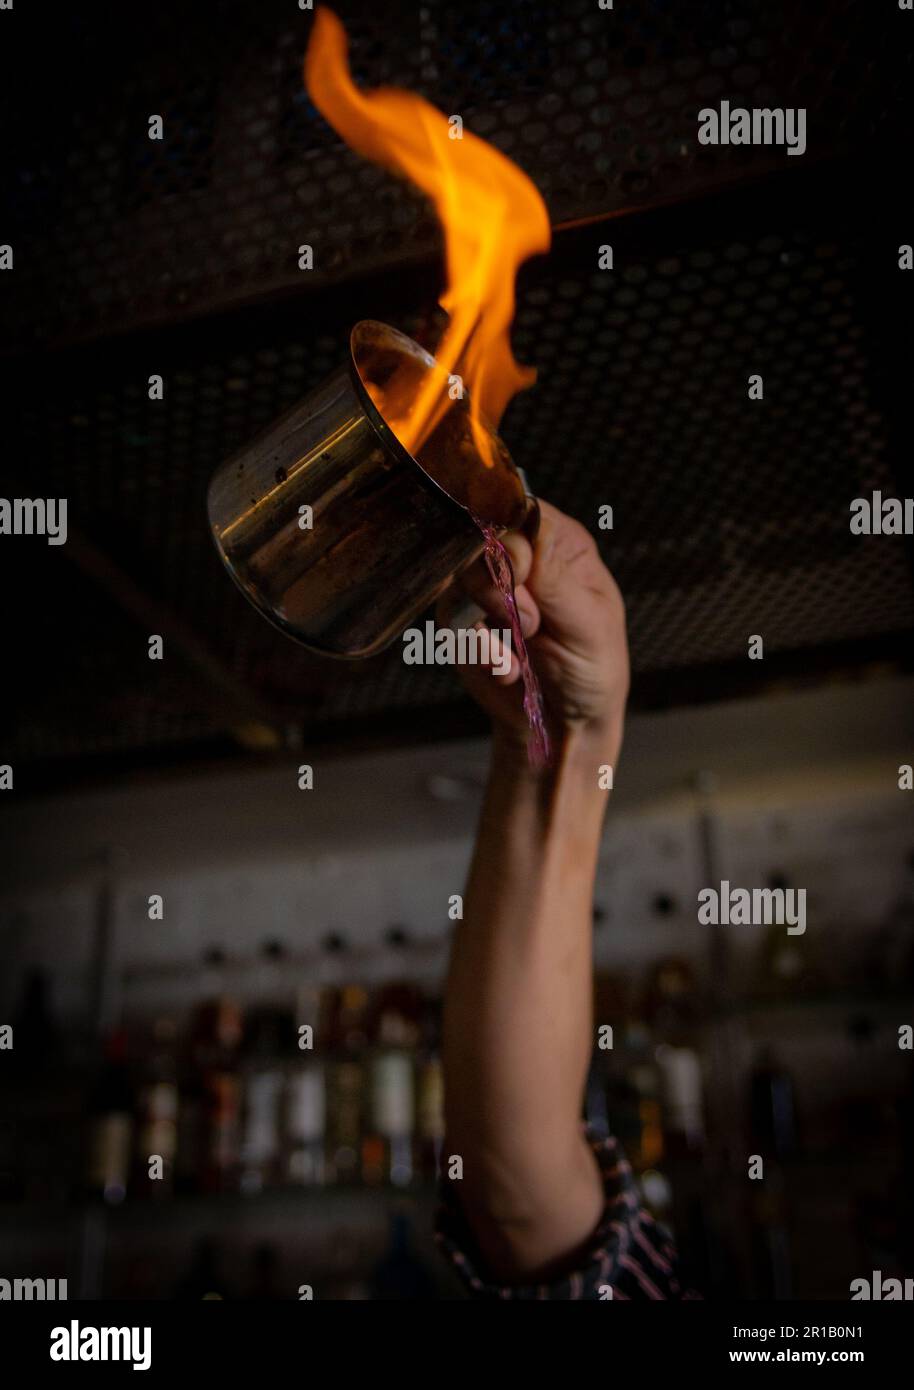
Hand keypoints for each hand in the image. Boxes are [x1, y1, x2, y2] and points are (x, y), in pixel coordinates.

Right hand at [437, 499, 629, 760]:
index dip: (512, 540)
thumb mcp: (588, 624)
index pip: (519, 510)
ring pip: (460, 577)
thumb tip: (527, 530)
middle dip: (499, 587)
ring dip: (488, 619)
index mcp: (559, 544)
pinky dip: (477, 649)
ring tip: (520, 649)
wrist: (564, 722)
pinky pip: (449, 620)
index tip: (525, 578)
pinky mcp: (462, 621)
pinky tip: (507, 667)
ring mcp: (486, 588)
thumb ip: (555, 578)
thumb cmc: (592, 667)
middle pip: (481, 539)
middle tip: (530, 623)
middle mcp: (520, 558)